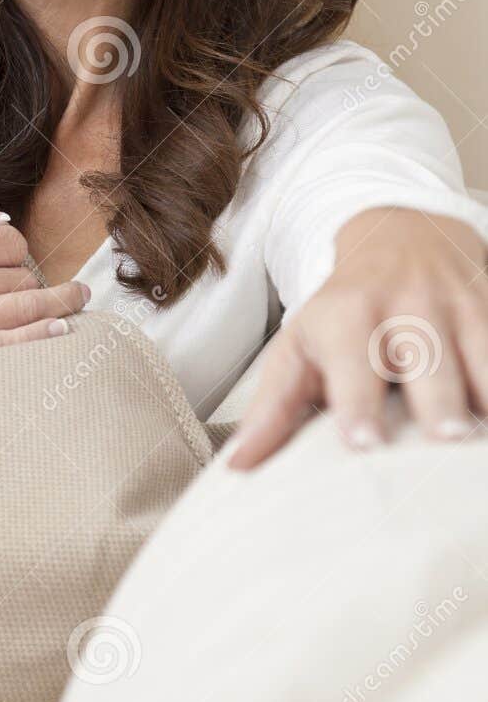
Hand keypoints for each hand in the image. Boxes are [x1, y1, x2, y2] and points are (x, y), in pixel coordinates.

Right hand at [0, 198, 90, 397]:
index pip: (7, 242)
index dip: (13, 247)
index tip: (9, 253)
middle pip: (19, 275)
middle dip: (29, 275)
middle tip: (38, 280)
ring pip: (21, 311)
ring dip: (56, 305)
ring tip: (77, 302)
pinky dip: (35, 338)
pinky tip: (58, 331)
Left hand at [225, 207, 487, 468]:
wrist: (399, 234)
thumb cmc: (342, 312)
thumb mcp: (298, 346)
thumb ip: (272, 408)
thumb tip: (237, 467)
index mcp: (347, 315)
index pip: (353, 361)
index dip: (358, 402)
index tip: (364, 443)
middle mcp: (406, 305)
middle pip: (428, 360)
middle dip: (439, 401)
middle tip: (446, 439)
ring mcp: (458, 305)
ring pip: (483, 352)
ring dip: (487, 393)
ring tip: (482, 437)